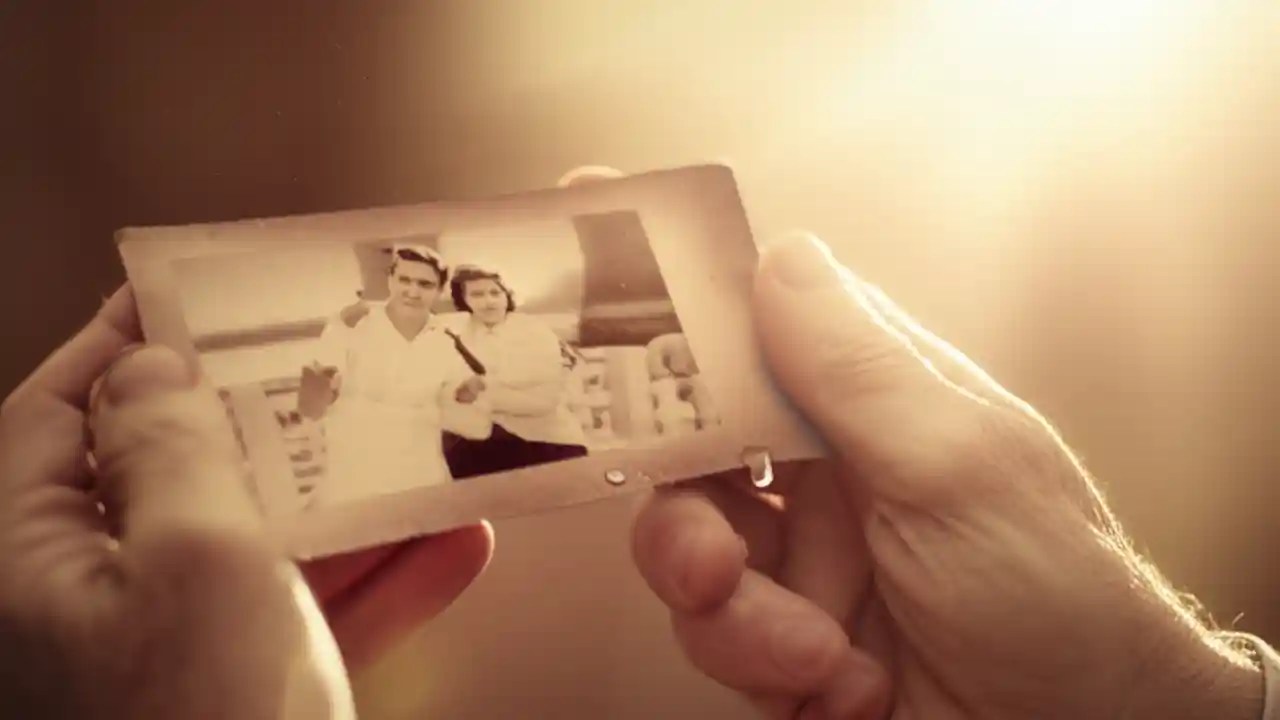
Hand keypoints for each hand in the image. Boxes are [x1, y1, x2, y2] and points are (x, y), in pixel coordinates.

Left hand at [0, 288, 490, 717]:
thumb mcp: (195, 562)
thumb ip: (170, 450)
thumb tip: (150, 368)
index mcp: (38, 563)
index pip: (56, 416)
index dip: (122, 343)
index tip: (190, 290)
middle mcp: (93, 607)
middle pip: (175, 475)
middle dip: (266, 417)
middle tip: (331, 358)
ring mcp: (172, 658)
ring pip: (260, 547)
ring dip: (348, 500)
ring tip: (421, 440)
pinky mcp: (243, 697)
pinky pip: (311, 620)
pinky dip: (381, 585)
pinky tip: (459, 544)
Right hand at [631, 234, 1263, 718]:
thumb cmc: (1060, 598)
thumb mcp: (961, 468)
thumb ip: (857, 370)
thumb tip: (780, 258)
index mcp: (870, 400)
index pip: (754, 322)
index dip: (671, 295)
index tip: (590, 267)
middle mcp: (823, 469)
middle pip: (689, 450)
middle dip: (686, 514)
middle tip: (716, 561)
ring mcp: (800, 557)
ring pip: (686, 552)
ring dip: (736, 616)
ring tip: (817, 653)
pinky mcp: (780, 639)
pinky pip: (712, 636)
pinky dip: (764, 668)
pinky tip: (844, 689)